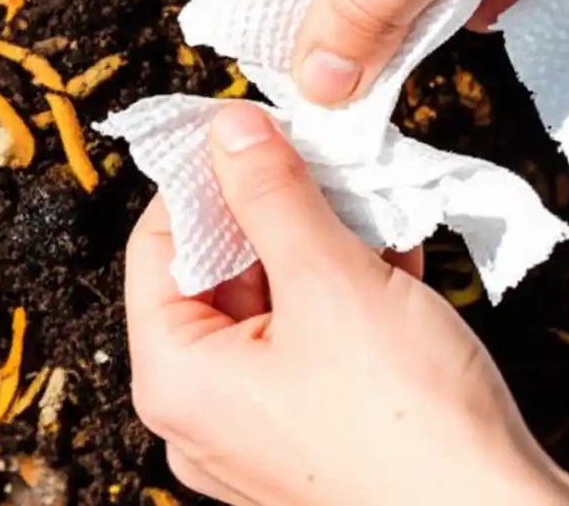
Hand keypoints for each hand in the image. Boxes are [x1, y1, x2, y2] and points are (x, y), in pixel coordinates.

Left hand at [125, 102, 568, 504]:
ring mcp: (258, 433)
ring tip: (364, 201)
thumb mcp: (329, 280)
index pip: (157, 248)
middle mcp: (204, 416)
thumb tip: (229, 132)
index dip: (201, 179)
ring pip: (272, 308)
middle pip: (216, 276)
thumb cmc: (410, 427)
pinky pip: (310, 346)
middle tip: (315, 157)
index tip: (245, 130)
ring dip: (318, 247)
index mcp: (176, 381)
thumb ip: (271, 195)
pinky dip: (344, 297)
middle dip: (272, 210)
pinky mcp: (313, 438)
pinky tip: (391, 254)